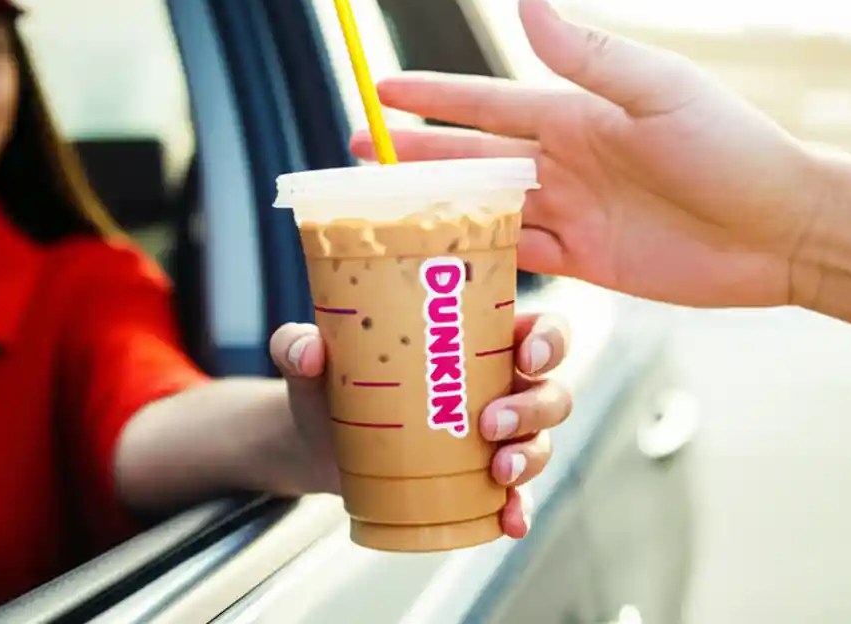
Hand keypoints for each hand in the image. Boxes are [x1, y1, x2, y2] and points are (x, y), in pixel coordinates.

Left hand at [269, 313, 571, 539]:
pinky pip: (515, 497)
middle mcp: (498, 385)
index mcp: (478, 339)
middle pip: (550, 390)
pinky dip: (517, 510)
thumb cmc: (331, 383)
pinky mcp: (479, 481)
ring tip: (496, 472)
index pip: (538, 329)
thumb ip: (300, 343)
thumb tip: (308, 351)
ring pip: (541, 442)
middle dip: (534, 408)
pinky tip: (508, 523)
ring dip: (529, 456)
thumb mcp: (312, 357)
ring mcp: (495, 437)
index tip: (527, 352)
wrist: (318, 442)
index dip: (549, 338)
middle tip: (490, 422)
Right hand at [354, 0, 824, 307]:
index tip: (378, 89)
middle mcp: (565, 161)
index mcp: (575, 115)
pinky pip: (520, 259)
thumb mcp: (657, 92)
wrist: (783, 228)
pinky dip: (480, 261)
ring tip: (379, 216)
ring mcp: (574, 212)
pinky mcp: (588, 261)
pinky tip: (440, 265)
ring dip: (435, 210)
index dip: (431, 97)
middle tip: (356, 155)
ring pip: (485, 211)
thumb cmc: (730, 149)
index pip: (486, 103)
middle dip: (414, 156)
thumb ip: (586, 57)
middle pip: (471, 159)